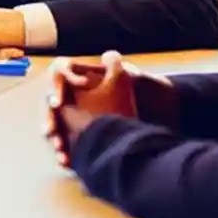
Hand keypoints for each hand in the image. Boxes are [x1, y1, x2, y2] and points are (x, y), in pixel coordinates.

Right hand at [43, 51, 177, 167]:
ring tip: (60, 151)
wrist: (166, 113)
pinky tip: (66, 161)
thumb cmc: (149, 93)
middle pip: (53, 106)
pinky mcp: (86, 137)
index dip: (56, 87)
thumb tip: (106, 56)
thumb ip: (115, 66)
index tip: (59, 101)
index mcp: (86, 78)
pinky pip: (69, 145)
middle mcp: (79, 97)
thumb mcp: (130, 76)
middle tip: (51, 131)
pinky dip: (65, 153)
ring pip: (58, 128)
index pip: (59, 76)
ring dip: (56, 139)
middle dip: (50, 119)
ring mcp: (82, 118)